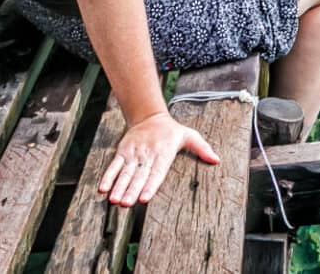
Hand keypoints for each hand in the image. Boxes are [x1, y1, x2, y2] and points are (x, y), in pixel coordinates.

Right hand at [100, 112, 219, 206]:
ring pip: (125, 172)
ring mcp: (134, 153)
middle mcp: (147, 154)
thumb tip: (216, 160)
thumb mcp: (189, 135)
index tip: (144, 198)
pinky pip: (114, 165)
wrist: (149, 116)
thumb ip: (202, 148)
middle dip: (131, 190)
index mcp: (163, 152)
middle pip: (139, 175)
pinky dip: (108, 176)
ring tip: (114, 201)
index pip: (157, 172)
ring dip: (118, 187)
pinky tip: (103, 189)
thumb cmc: (172, 131)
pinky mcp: (123, 152)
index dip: (150, 185)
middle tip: (126, 204)